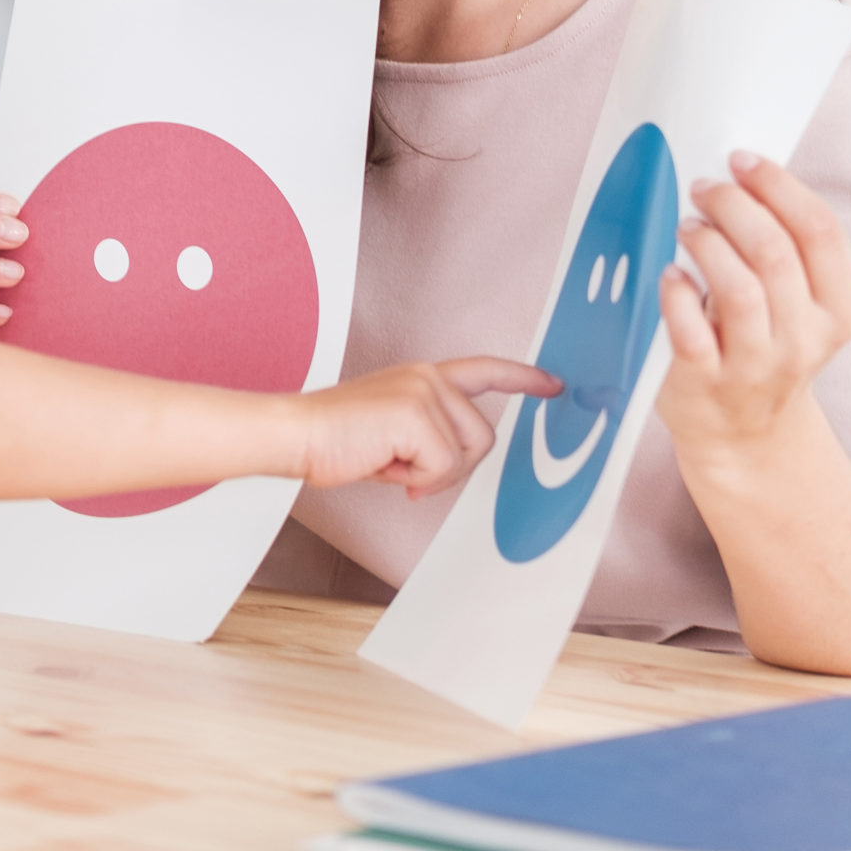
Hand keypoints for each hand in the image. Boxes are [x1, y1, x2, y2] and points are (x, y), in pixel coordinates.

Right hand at [299, 358, 558, 496]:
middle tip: (407, 472)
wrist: (296, 434)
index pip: (484, 370)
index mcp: (422, 377)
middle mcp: (428, 376)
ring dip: (429, 475)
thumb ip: (429, 436)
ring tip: (388, 463)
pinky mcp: (416, 414)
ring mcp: (424, 392)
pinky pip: (443, 468)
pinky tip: (383, 466)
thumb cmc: (333, 439)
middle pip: (483, 437)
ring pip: (466, 455)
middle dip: (452, 467)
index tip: (554, 385)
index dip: (523, 379)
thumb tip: (450, 466)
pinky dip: (415, 480)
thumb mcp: (393, 432)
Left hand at [657, 152, 850, 458]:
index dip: (779, 186)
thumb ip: (786, 253)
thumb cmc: (763, 351)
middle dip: (734, 206)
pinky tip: (668, 274)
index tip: (743, 160)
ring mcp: (755, 365)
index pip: (820, 232)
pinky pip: (691, 331)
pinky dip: (677, 295)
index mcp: (837, 310)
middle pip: (775, 252)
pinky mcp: (705, 383)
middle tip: (703, 188)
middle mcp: (802, 339)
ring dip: (708, 244)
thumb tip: (744, 178)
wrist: (745, 436)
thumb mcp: (797, 307)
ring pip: (740, 289)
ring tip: (687, 226)